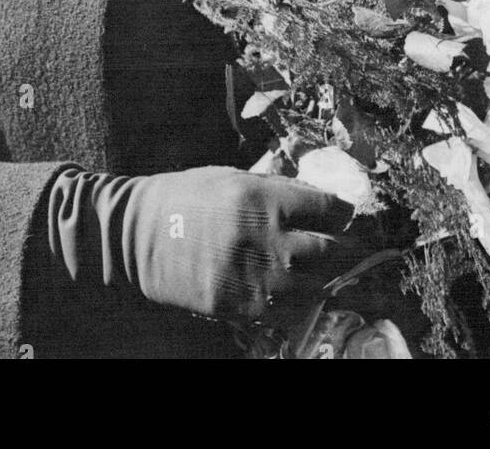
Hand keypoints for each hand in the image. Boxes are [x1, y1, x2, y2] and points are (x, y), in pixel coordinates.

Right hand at [48, 165, 362, 326]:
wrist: (137, 236)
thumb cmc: (186, 197)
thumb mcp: (232, 178)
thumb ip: (275, 188)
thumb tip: (319, 198)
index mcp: (260, 198)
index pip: (327, 208)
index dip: (343, 212)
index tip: (347, 215)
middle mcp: (262, 238)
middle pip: (330, 251)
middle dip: (345, 249)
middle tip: (352, 247)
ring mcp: (251, 277)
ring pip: (315, 286)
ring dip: (327, 279)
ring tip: (332, 272)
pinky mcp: (238, 306)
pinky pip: (287, 310)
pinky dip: (300, 301)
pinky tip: (302, 291)